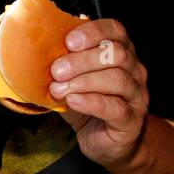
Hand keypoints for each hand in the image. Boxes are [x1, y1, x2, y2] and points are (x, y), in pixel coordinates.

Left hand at [47, 18, 148, 167]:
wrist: (105, 143)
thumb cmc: (88, 106)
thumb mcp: (72, 81)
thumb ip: (63, 66)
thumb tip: (36, 53)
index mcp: (121, 53)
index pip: (115, 31)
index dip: (93, 32)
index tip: (68, 41)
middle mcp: (135, 71)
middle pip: (116, 54)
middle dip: (82, 60)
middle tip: (57, 71)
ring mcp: (136, 96)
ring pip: (118, 79)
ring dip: (84, 81)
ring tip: (59, 89)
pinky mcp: (131, 121)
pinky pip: (116, 107)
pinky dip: (92, 102)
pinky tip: (73, 101)